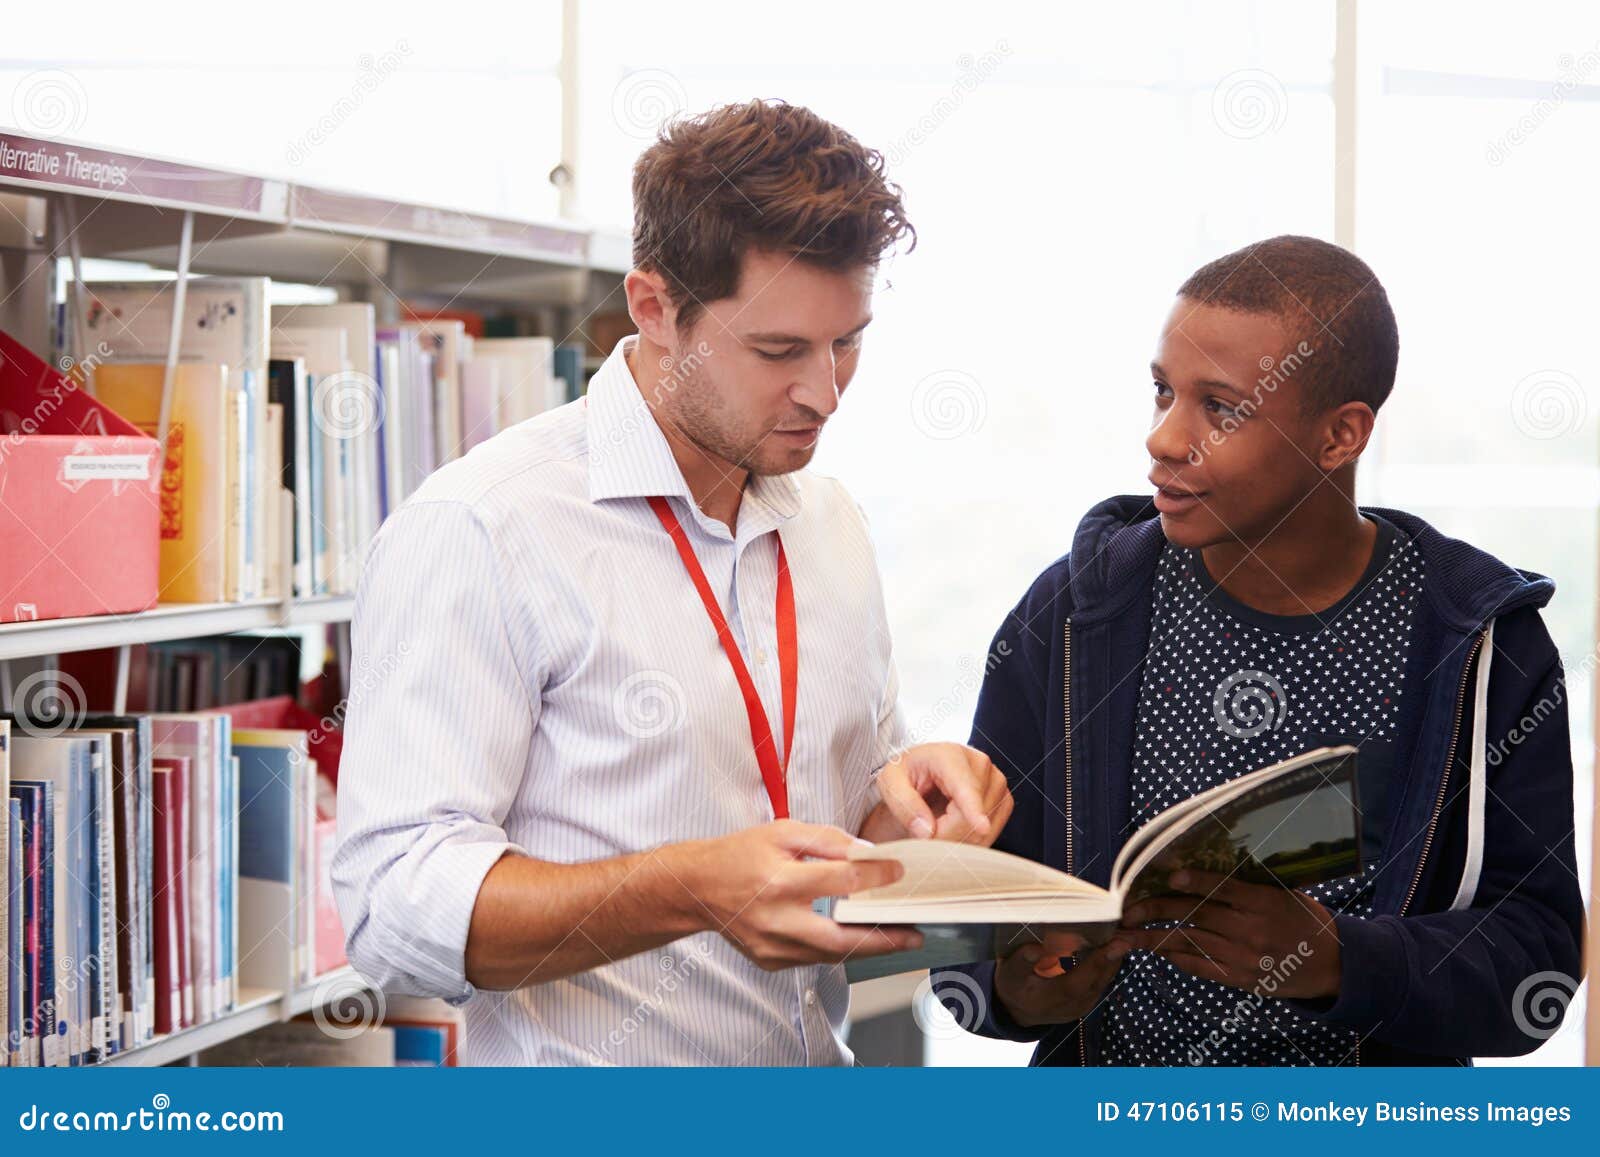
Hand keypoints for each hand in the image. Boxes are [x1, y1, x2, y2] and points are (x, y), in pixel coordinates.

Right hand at [675, 819, 924, 970]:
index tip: (899, 872)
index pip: (841, 881)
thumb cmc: (738, 855)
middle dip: (884, 939)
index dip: (876, 877)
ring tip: (896, 938)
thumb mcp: (782, 832)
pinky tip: (856, 938)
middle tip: (914, 935)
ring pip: (831, 954)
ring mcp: (772, 946)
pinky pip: (813, 958)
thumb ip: (827, 840)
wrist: (697, 888)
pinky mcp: (770, 961)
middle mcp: (776, 919)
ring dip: (866, 947)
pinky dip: (837, 948)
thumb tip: (867, 853)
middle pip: (842, 938)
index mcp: (779, 881)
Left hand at [864, 742, 1012, 845]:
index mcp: (949, 754)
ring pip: (984, 828)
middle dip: (946, 835)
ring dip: (958, 839)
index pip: (964, 786)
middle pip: (971, 816)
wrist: (923, 772)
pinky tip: (954, 830)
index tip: (981, 827)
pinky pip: (993, 831)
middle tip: (923, 832)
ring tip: (937, 825)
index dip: (973, 809)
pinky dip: (972, 840)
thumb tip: (927, 830)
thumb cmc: (906, 773)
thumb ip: (905, 804)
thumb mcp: (890, 783)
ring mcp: (996, 781)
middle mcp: (979, 763)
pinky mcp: (1003, 798)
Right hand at [993, 932, 1128, 1027]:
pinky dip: (1109, 962)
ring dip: (1115, 957)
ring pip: (1105, 979)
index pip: (1080, 982)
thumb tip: (1036, 948)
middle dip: (1115, 955)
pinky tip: (1112, 943)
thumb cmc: (1013, 986)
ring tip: (1123, 931)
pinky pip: (1103, 980)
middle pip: (1099, 979)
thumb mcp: (1009, 973)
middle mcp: (1073, 1005)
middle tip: (1127, 929)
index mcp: (1052, 998)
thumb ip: (1022, 960)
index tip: (1116, 943)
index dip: (1098, 962)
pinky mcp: (1089, 1000)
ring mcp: (1084, 1005)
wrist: (1017, 1010)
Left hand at [1116, 869, 1341, 998]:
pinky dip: (1177, 958)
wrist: (1334, 964)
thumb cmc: (1305, 919)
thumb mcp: (1285, 892)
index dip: (1194, 882)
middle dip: (1156, 911)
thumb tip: (1202, 863)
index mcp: (1264, 903)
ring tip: (1125, 936)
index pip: (1223, 889)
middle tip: (1126, 910)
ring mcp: (1244, 957)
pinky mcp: (1241, 979)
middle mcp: (1251, 930)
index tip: (1168, 876)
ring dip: (1154, 939)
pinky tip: (1158, 950)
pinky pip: (1201, 967)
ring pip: (1190, 943)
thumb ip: (1248, 883)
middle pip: (1196, 916)